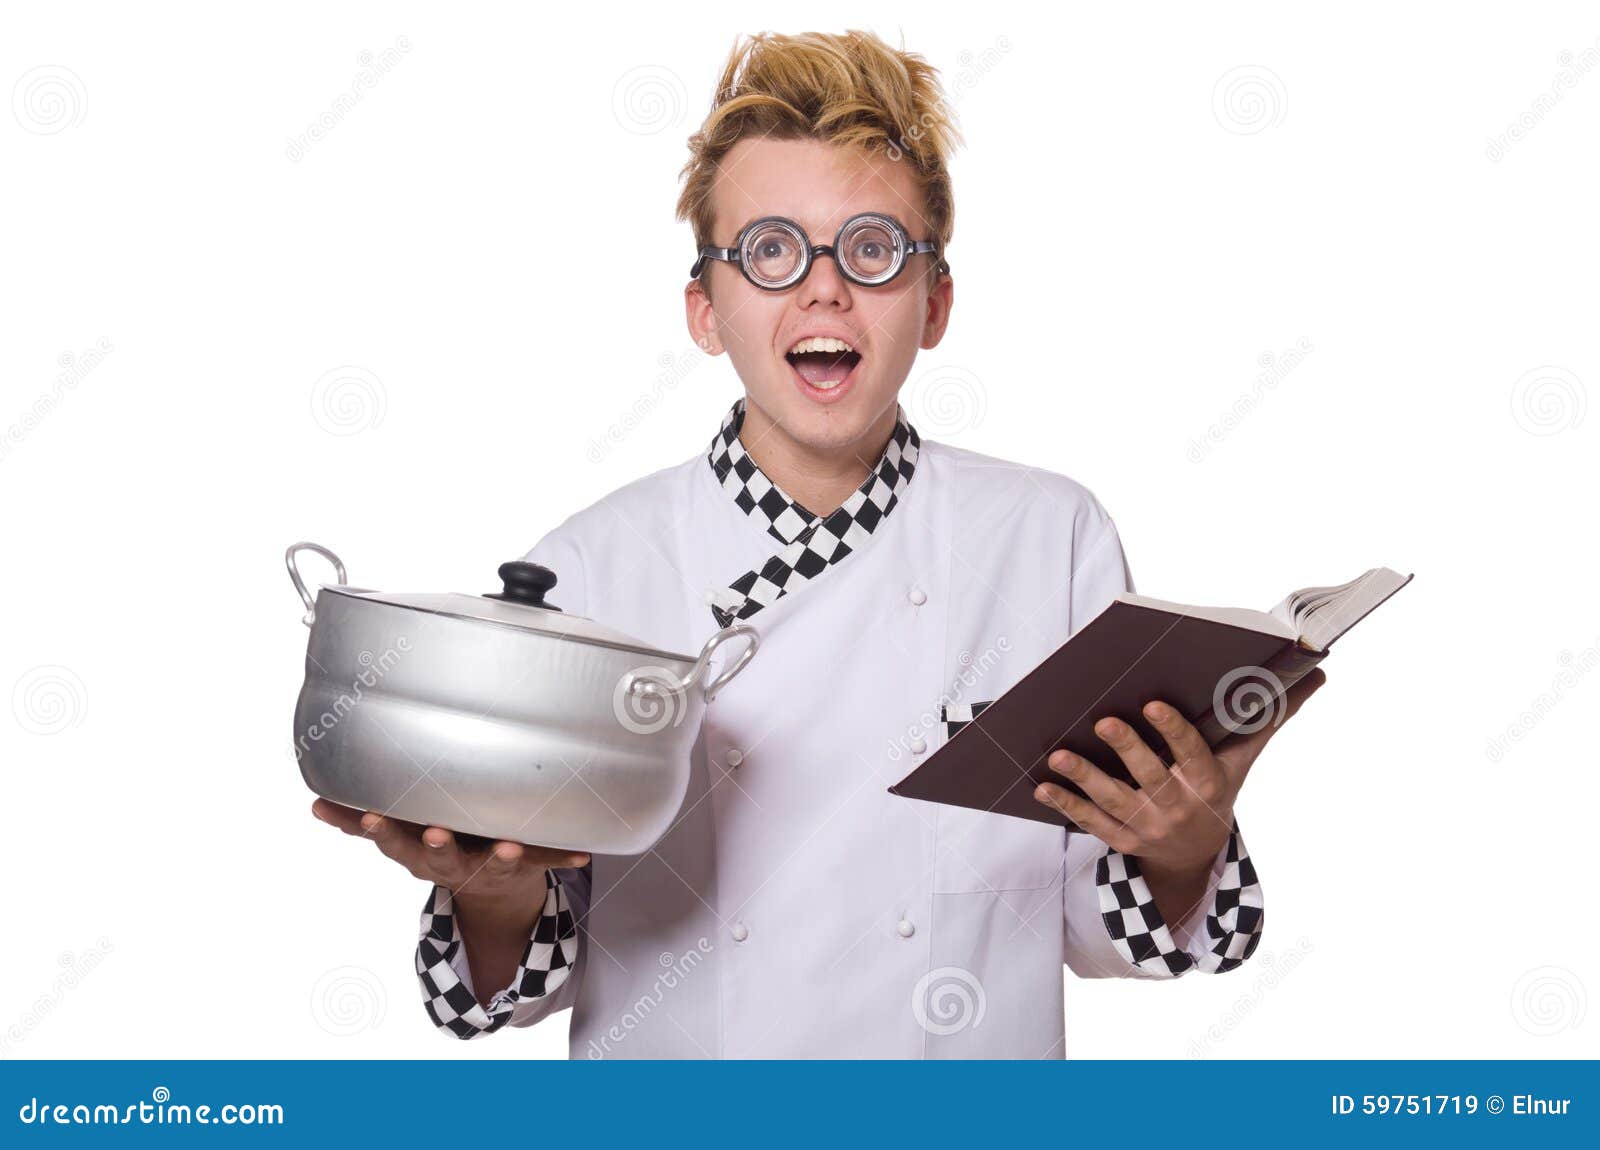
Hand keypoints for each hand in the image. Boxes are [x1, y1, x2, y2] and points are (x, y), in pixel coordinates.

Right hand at [310, 798, 588, 927]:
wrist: (493, 897)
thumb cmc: (440, 848)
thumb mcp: (400, 839)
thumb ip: (358, 820)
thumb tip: (314, 801)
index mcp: (420, 856)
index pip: (394, 844)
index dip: (383, 833)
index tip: (371, 817)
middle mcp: (454, 866)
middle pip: (441, 859)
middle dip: (436, 847)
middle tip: (432, 834)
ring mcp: (491, 869)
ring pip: (494, 865)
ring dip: (500, 858)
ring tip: (507, 848)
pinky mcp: (526, 868)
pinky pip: (545, 862)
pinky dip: (561, 858)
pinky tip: (580, 856)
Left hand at [1034, 669, 1326, 873]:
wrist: (1196, 853)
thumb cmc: (1218, 786)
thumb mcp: (1244, 757)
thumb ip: (1271, 715)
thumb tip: (1317, 671)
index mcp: (1208, 782)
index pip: (1192, 754)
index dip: (1174, 731)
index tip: (1154, 704)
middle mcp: (1178, 806)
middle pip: (1150, 776)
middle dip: (1127, 749)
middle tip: (1103, 720)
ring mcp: (1147, 826)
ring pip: (1113, 801)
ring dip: (1085, 778)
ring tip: (1060, 755)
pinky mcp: (1121, 839)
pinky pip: (1089, 822)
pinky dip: (1066, 804)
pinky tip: (1044, 784)